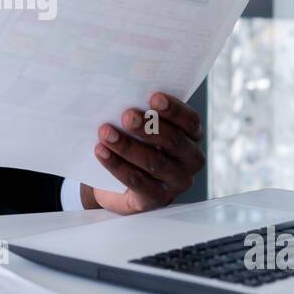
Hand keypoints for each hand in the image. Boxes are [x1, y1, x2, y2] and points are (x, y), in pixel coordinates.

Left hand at [82, 92, 204, 212]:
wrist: (122, 186)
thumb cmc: (137, 145)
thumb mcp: (145, 129)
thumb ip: (143, 114)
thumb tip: (125, 94)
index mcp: (192, 137)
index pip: (190, 121)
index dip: (174, 110)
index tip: (153, 97)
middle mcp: (191, 160)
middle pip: (174, 142)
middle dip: (149, 127)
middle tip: (127, 116)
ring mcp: (177, 182)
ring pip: (154, 162)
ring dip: (128, 146)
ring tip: (106, 132)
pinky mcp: (157, 198)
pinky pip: (137, 181)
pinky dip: (116, 165)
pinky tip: (101, 151)